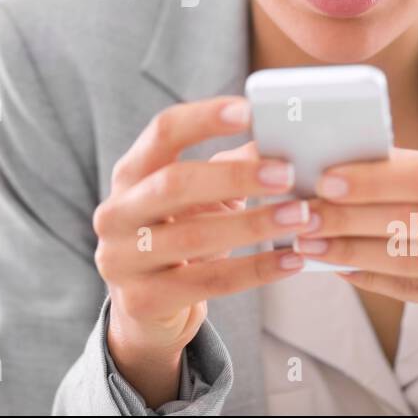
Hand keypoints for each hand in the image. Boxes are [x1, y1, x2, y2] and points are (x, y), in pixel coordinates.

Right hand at [93, 96, 317, 369]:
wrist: (147, 307)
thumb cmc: (181, 236)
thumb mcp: (199, 198)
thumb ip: (233, 166)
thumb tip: (281, 138)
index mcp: (130, 174)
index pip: (162, 132)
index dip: (204, 118)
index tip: (249, 111)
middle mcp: (116, 213)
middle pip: (174, 183)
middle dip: (234, 177)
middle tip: (286, 173)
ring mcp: (122, 259)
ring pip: (193, 238)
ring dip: (254, 225)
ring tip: (301, 216)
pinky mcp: (143, 300)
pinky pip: (208, 282)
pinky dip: (255, 270)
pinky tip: (291, 260)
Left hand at [294, 148, 417, 354]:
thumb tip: (342, 168)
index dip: (373, 178)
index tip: (324, 177)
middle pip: (412, 218)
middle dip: (348, 216)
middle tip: (302, 214)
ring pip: (408, 257)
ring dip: (350, 250)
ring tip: (309, 243)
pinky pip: (415, 290)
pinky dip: (371, 278)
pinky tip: (339, 269)